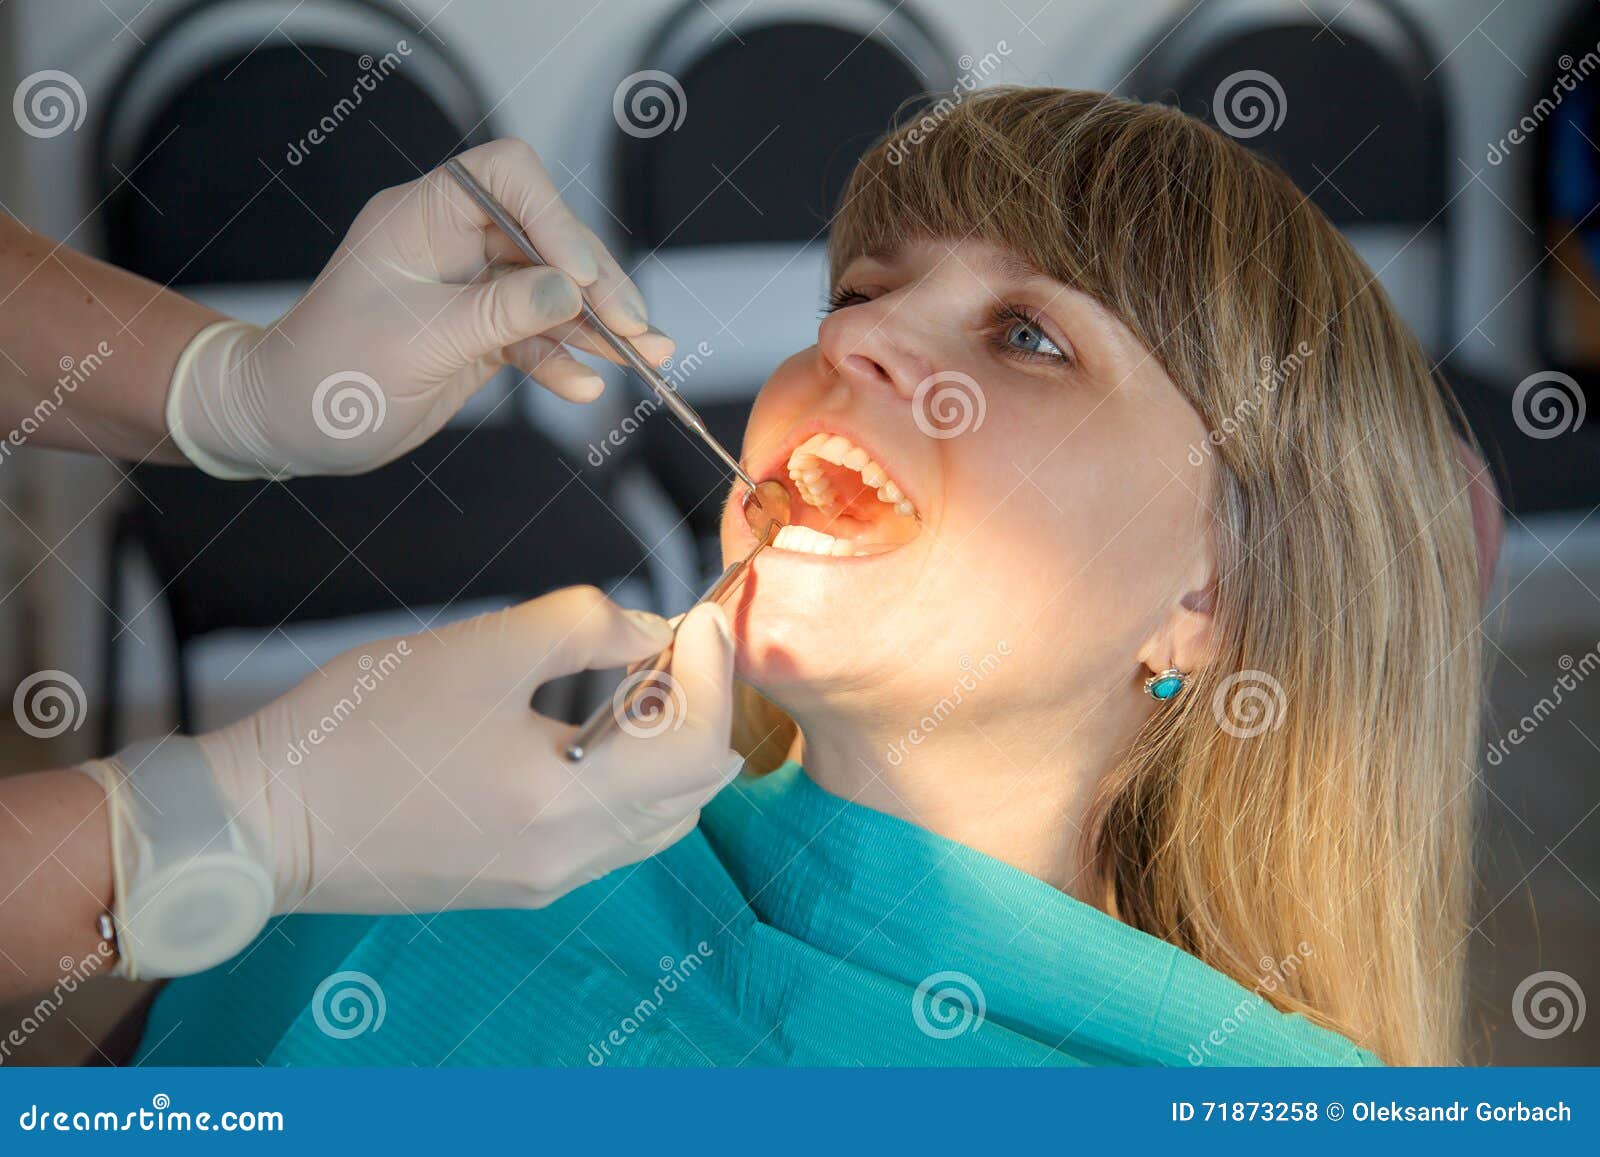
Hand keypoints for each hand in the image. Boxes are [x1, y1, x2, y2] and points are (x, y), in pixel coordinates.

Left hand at [165, 138, 670, 477]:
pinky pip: (538, 337)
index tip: (582, 274)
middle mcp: (453, 242)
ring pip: (553, 292)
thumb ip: (500, 313)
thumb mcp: (419, 341)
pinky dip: (564, 360)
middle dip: (596, 283)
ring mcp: (471, 289)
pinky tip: (584, 386)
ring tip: (645, 356)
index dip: (554, 217)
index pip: (508, 178)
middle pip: (547, 239)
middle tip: (635, 328)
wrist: (290, 425)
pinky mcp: (481, 334)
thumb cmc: (328, 372)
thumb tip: (571, 290)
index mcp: (424, 216)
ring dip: (598, 326)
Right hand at [192, 587, 740, 913]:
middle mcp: (569, 859)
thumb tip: (651, 632)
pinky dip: (631, 780)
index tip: (700, 618)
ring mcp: (547, 881)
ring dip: (669, 748)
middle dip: (700, 706)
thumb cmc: (357, 728)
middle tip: (672, 645)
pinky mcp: (519, 884)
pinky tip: (592, 730)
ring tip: (634, 682)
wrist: (263, 822)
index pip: (696, 746)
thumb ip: (582, 625)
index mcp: (564, 805)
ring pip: (661, 818)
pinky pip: (614, 836)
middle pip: (694, 789)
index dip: (712, 670)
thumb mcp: (478, 649)